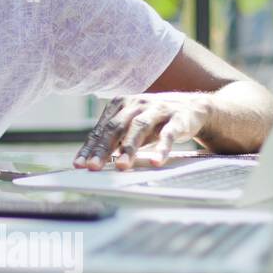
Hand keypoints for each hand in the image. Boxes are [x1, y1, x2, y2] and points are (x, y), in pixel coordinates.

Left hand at [73, 92, 212, 170]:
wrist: (192, 107)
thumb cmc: (154, 120)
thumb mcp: (131, 126)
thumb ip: (114, 139)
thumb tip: (92, 160)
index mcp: (120, 104)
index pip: (101, 129)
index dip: (89, 148)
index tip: (79, 165)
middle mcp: (136, 104)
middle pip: (115, 128)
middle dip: (103, 149)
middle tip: (94, 167)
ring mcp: (157, 109)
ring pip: (139, 128)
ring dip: (128, 149)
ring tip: (121, 167)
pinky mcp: (177, 118)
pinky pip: (168, 134)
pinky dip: (161, 148)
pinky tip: (155, 162)